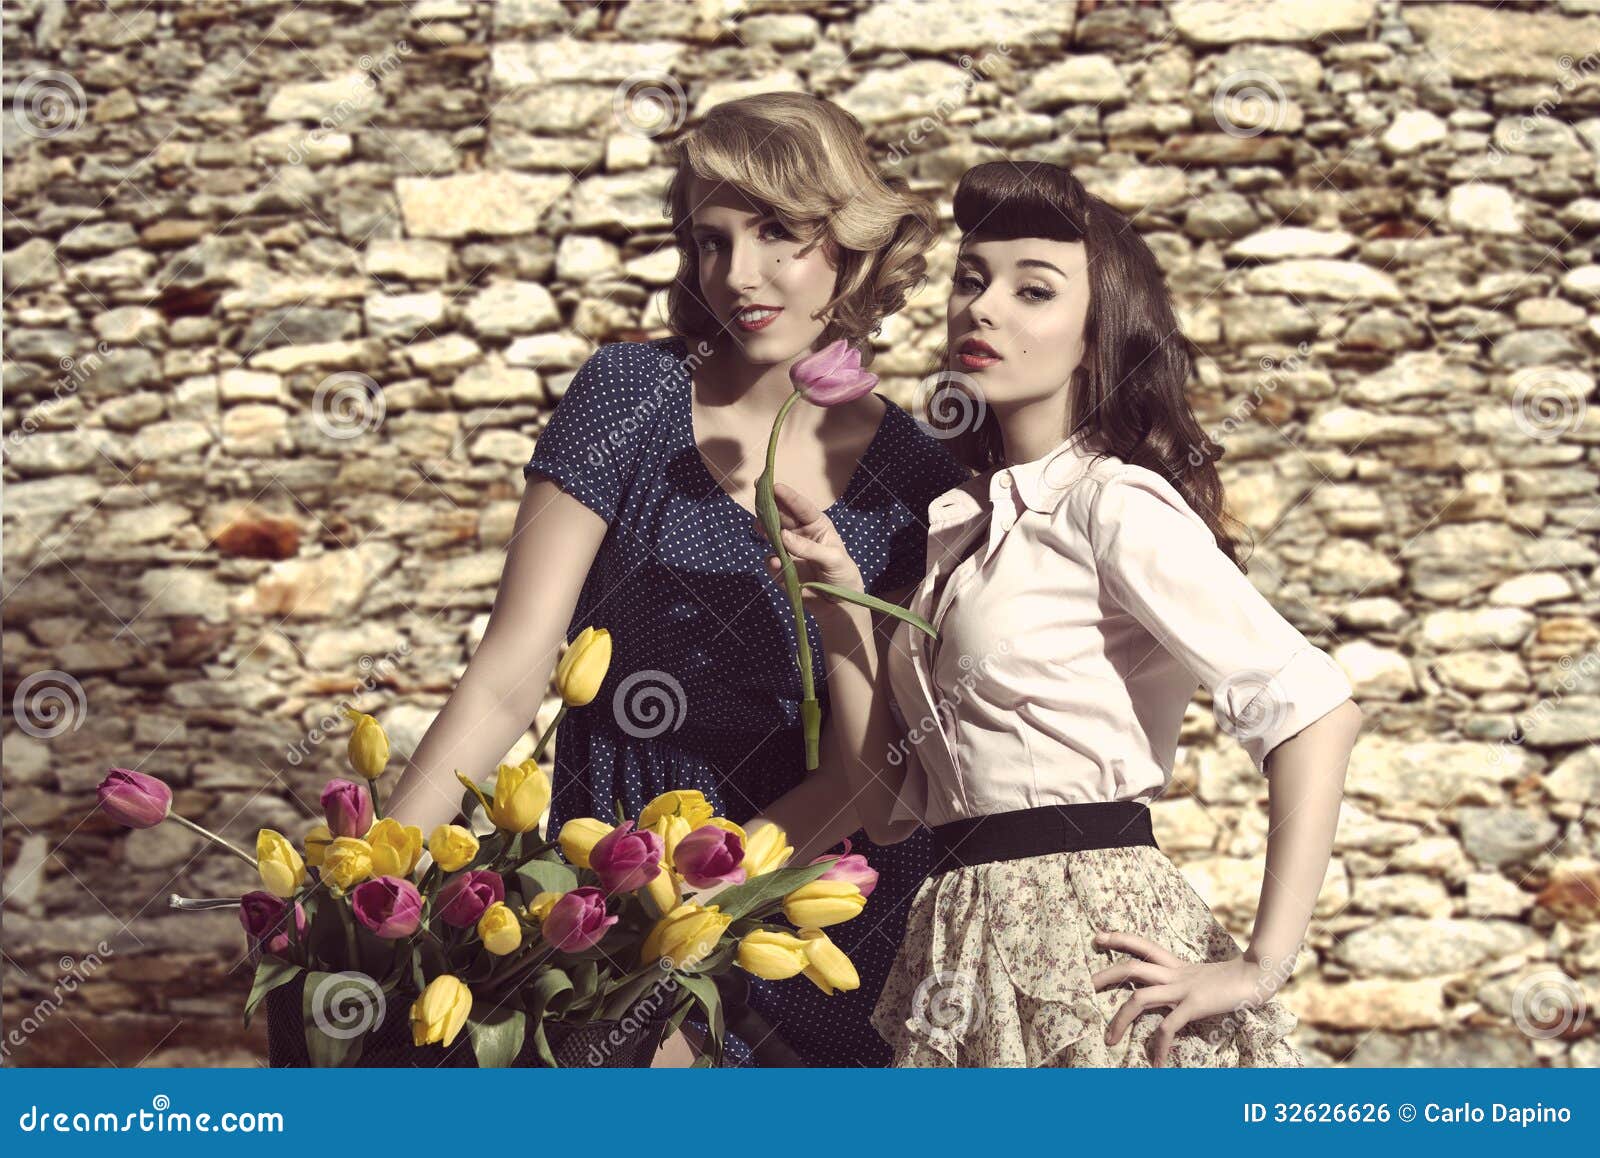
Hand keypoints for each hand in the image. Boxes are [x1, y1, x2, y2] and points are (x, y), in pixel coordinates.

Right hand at [753, 481, 864, 604]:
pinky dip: (772, 562)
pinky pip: (772, 562)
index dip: (787, 496)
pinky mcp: (782, 570)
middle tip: (757, 496)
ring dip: (764, 529)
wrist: (839, 605)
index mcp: (816, 525)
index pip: (800, 507)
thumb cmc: (843, 574)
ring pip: (772, 535)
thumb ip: (808, 547)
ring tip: (759, 526)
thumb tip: (782, 536)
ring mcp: (789, 551)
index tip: (773, 486)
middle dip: (769, 506)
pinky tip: (776, 563)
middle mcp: (800, 534)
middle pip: (782, 516)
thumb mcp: (833, 559)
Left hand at [1090, 930, 1281, 1066]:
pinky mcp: (1194, 1005)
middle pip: (1131, 967)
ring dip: (1120, 1019)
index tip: (1098, 937)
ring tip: (1108, 1039)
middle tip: (1084, 986)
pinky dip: (1159, 1044)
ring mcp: (1183, 988)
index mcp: (1177, 965)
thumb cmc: (1234, 980)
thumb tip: (1174, 995)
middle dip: (1105, 976)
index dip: (1119, 939)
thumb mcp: (1203, 978)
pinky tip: (1156, 1062)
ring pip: (1140, 997)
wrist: (1259, 978)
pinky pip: (1169, 1026)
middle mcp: (1175, 973)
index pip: (1142, 945)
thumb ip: (1186, 982)